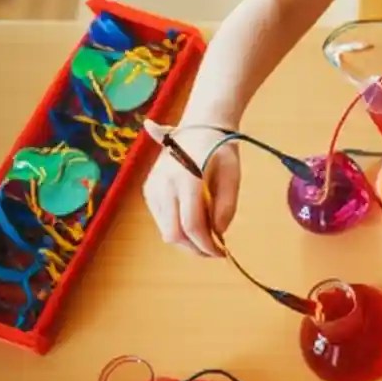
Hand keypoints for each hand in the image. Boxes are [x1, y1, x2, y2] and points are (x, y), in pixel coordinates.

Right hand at [142, 120, 240, 256]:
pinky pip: (161, 219)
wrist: (201, 127)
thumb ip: (226, 207)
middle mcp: (164, 183)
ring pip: (165, 230)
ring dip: (186, 240)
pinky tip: (193, 222)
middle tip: (214, 252)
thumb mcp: (232, 176)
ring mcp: (153, 187)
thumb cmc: (221, 150)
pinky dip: (177, 227)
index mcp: (186, 178)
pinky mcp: (149, 190)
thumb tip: (218, 234)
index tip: (221, 254)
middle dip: (195, 249)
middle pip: (174, 233)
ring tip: (207, 237)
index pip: (191, 225)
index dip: (206, 245)